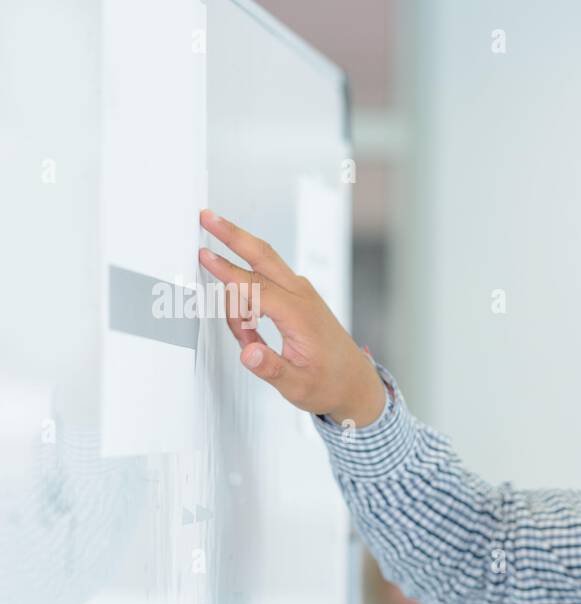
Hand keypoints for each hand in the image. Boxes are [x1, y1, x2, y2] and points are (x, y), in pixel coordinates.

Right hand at [197, 209, 386, 426]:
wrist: (354, 382)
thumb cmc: (329, 382)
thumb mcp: (297, 385)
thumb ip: (270, 368)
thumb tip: (248, 353)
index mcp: (301, 316)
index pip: (257, 288)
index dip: (228, 272)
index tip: (204, 255)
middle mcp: (302, 296)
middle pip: (262, 255)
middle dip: (233, 235)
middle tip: (207, 217)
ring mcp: (302, 292)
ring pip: (260, 270)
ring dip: (240, 298)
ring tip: (250, 339)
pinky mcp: (299, 295)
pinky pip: (265, 283)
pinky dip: (249, 299)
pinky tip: (253, 329)